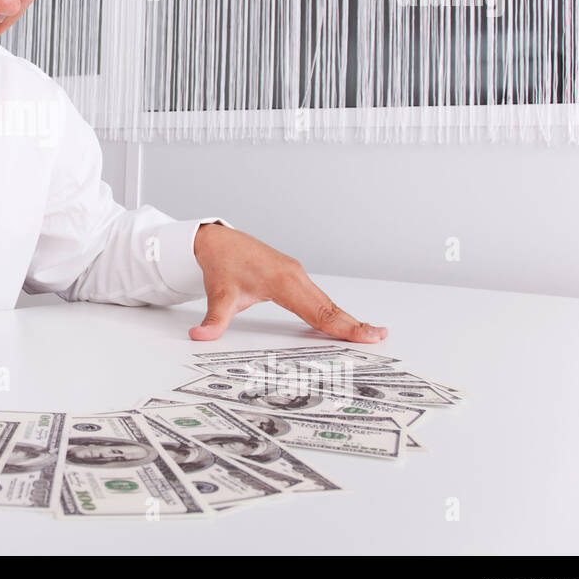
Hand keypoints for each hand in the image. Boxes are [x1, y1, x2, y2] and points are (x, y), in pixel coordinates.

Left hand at [190, 223, 386, 343]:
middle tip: (380, 337)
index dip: (343, 327)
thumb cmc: (221, 265)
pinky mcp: (294, 275)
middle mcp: (295, 276)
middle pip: (329, 307)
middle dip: (354, 324)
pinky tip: (345, 323)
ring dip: (347, 318)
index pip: (318, 311)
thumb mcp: (217, 294)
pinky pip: (318, 297)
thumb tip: (199, 335)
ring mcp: (296, 274)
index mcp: (282, 282)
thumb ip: (214, 320)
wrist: (217, 241)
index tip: (366, 335)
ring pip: (326, 302)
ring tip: (371, 334)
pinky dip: (334, 311)